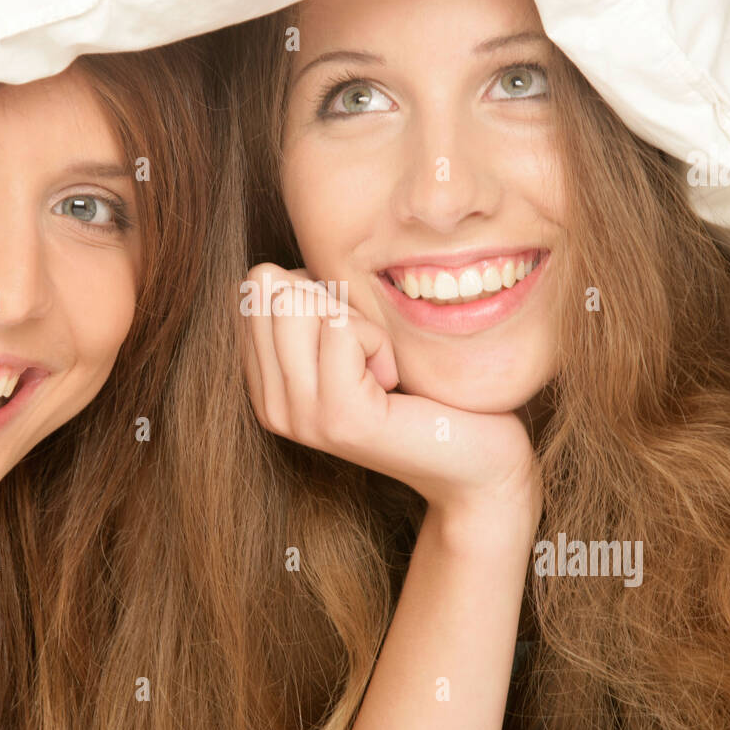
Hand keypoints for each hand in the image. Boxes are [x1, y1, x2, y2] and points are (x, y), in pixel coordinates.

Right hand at [241, 263, 540, 528]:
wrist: (474, 462)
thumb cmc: (422, 389)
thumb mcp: (353, 337)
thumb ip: (312, 306)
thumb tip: (284, 267)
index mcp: (265, 383)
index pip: (255, 286)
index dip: (316, 289)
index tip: (352, 338)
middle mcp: (270, 405)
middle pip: (268, 287)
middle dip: (332, 299)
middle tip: (370, 352)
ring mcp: (299, 416)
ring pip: (297, 303)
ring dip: (356, 321)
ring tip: (382, 369)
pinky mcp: (337, 417)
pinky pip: (340, 329)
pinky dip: (380, 341)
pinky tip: (395, 382)